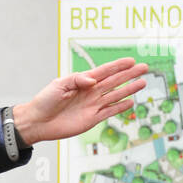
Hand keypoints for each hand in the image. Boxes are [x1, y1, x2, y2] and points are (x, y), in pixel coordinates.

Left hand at [11, 57, 147, 143]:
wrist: (38, 122)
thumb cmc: (45, 101)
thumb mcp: (59, 85)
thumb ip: (77, 80)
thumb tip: (93, 80)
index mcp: (82, 82)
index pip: (104, 71)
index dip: (118, 65)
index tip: (131, 60)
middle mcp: (90, 92)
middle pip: (114, 81)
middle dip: (129, 75)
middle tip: (144, 67)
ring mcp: (92, 106)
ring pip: (115, 95)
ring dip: (129, 89)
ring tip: (143, 82)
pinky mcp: (91, 119)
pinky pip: (109, 112)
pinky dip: (120, 107)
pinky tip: (130, 102)